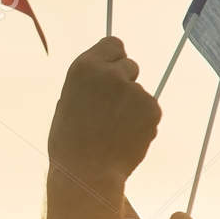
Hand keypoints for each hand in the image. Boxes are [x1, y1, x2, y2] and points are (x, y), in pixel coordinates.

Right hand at [47, 37, 160, 191]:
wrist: (87, 174)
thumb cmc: (69, 142)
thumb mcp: (67, 101)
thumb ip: (89, 83)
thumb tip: (105, 73)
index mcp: (84, 67)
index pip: (113, 44)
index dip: (113, 60)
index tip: (110, 73)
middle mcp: (111, 73)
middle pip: (130, 66)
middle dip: (124, 83)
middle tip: (109, 110)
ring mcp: (134, 90)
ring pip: (140, 92)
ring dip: (132, 106)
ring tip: (113, 131)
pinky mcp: (152, 109)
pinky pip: (150, 110)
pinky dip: (142, 122)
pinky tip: (125, 138)